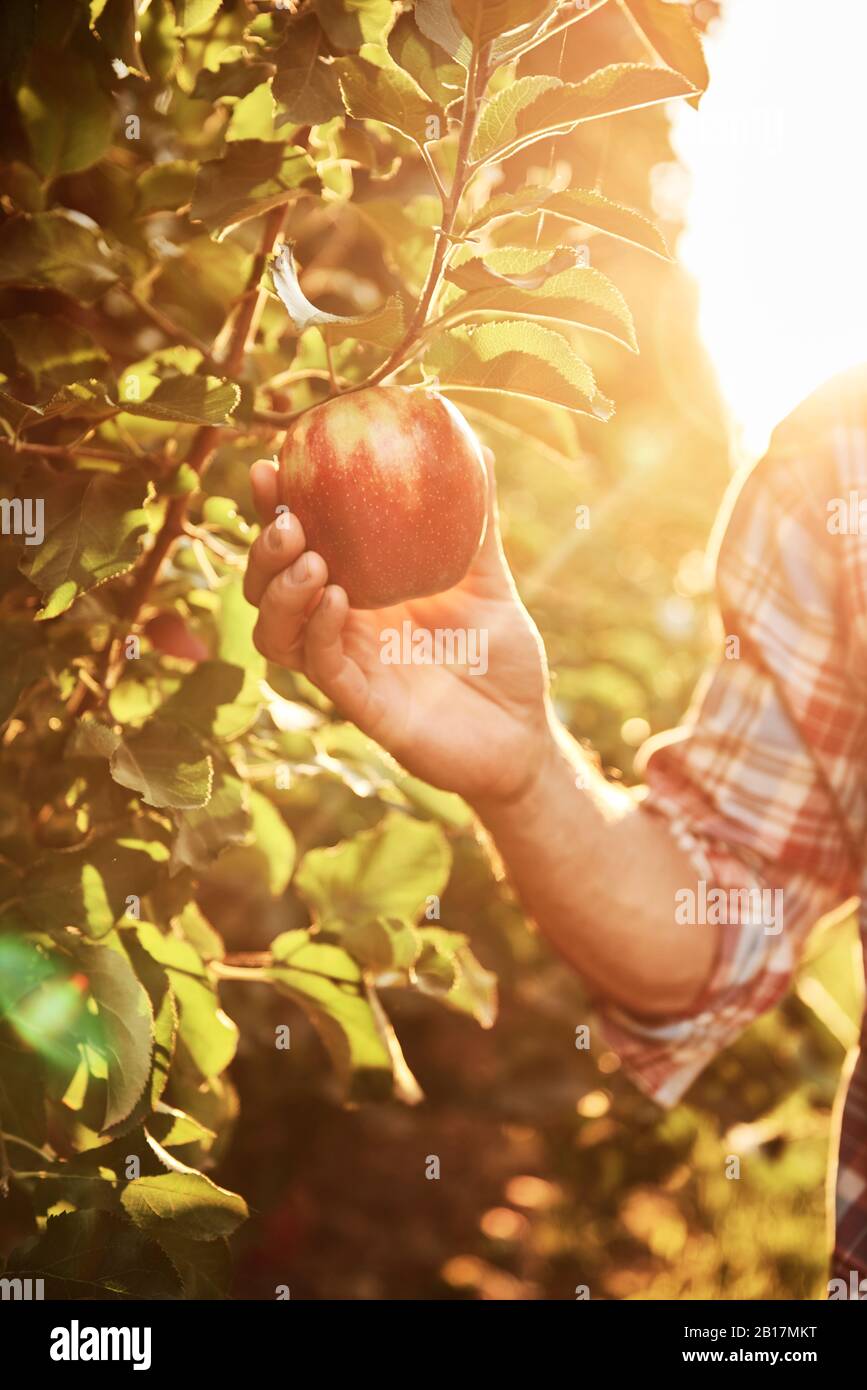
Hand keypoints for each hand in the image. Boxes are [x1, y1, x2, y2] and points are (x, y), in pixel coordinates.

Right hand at [243, 449, 552, 804]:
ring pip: (277, 632)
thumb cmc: (501, 659)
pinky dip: (319, 629)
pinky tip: (336, 598)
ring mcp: (348, 667)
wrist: (524, 732)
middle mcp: (342, 627)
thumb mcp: (490, 580)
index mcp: (360, 591)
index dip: (276, 507)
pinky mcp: (362, 705)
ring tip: (308, 557)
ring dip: (281, 592)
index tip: (271, 463)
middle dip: (264, 548)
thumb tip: (475, 445)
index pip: (300, 545)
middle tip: (287, 517)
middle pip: (270, 587)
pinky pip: (322, 666)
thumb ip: (476, 523)